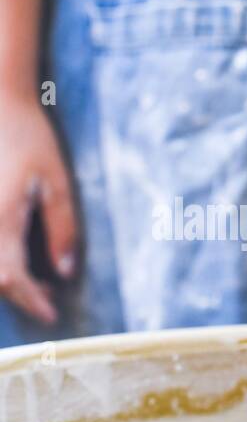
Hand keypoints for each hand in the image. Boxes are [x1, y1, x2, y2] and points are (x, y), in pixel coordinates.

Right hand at [0, 97, 75, 323]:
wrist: (1, 106)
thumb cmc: (32, 141)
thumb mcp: (58, 184)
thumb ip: (63, 229)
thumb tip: (65, 272)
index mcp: (1, 218)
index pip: (11, 277)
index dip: (31, 300)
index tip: (52, 314)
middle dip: (20, 294)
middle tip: (49, 298)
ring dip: (6, 279)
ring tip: (37, 284)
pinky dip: (0, 261)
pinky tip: (18, 260)